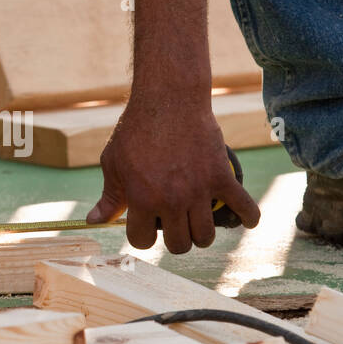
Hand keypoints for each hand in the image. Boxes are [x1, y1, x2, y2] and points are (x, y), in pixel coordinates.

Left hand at [87, 98, 259, 252]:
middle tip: (174, 223)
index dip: (141, 235)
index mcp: (142, 199)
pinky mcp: (221, 176)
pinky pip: (244, 207)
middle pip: (179, 245)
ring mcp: (199, 190)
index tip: (146, 225)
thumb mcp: (114, 163)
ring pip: (206, 236)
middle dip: (175, 238)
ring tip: (197, 221)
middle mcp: (171, 200)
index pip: (142, 240)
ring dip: (201, 234)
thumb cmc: (136, 129)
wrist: (169, 98)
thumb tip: (94, 221)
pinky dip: (248, 217)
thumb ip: (110, 196)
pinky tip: (245, 219)